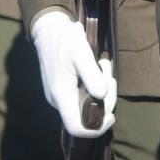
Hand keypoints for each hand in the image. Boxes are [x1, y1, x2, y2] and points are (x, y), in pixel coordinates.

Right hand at [32, 10, 115, 136]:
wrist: (48, 30)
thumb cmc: (65, 40)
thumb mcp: (81, 53)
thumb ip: (91, 75)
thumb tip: (102, 95)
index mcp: (61, 95)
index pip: (76, 127)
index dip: (96, 129)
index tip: (111, 116)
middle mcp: (58, 100)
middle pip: (86, 117)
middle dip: (105, 100)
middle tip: (109, 75)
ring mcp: (59, 96)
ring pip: (86, 106)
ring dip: (102, 91)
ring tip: (103, 65)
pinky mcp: (63, 90)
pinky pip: (83, 97)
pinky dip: (94, 87)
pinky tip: (97, 68)